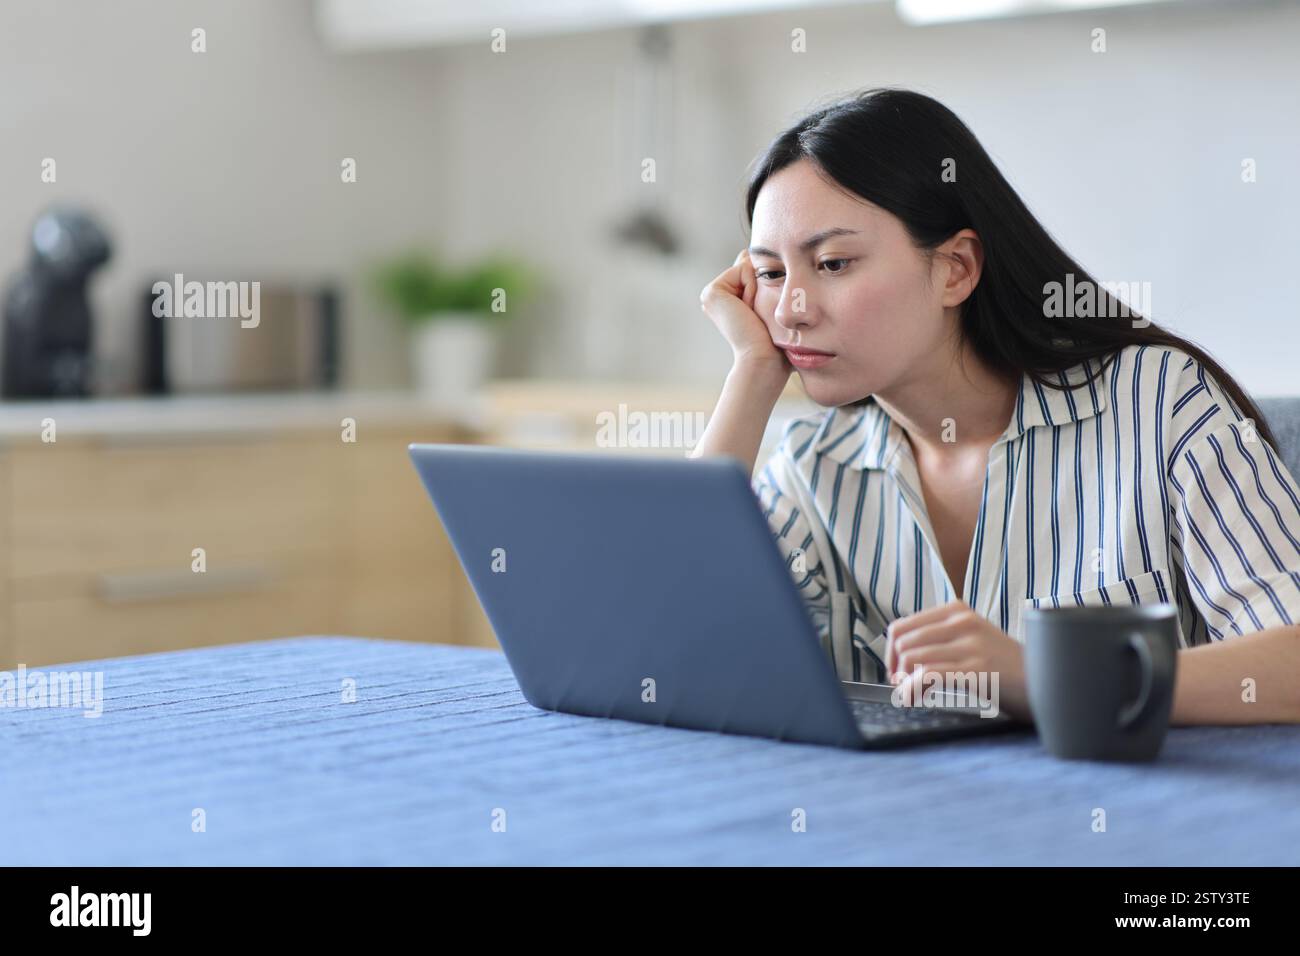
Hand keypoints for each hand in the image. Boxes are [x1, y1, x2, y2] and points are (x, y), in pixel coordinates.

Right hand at [699, 249, 790, 378]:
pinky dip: (752, 287)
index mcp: (727, 300)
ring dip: (758, 288)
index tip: (763, 315)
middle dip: (761, 284)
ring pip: (747, 267)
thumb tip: (752, 256)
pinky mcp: (712, 292)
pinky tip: (748, 309)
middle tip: (758, 315)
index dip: (766, 285)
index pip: (752, 272)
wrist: (763, 358)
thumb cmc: (773, 341)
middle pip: (749, 266)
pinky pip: (743, 270)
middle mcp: (716, 297)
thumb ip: (762, 281)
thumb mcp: (769, 305)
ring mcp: (711, 294)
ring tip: (754, 314)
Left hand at [884, 600, 1030, 721]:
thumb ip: (939, 639)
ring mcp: (970, 644)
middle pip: (902, 643)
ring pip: (911, 659)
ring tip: (915, 695)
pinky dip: (913, 690)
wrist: (1045, 682)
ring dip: (905, 683)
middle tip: (905, 688)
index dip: (890, 654)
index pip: (901, 627)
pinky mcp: (977, 669)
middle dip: (896, 670)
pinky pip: (927, 675)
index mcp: (956, 611)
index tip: (895, 672)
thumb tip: (898, 655)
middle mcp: (962, 622)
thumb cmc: (1005, 667)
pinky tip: (917, 699)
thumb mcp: (971, 640)